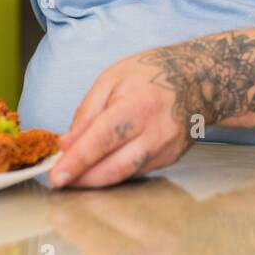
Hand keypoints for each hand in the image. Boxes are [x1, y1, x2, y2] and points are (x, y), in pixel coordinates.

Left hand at [50, 52, 193, 188]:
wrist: (198, 79)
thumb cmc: (151, 73)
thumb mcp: (111, 78)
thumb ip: (86, 112)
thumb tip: (66, 145)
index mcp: (137, 106)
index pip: (102, 140)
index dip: (77, 162)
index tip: (56, 177)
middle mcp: (155, 132)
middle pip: (114, 168)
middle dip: (82, 179)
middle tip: (59, 181)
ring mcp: (166, 149)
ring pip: (125, 175)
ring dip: (96, 181)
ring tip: (75, 176)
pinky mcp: (169, 159)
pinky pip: (136, 171)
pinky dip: (115, 172)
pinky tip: (102, 166)